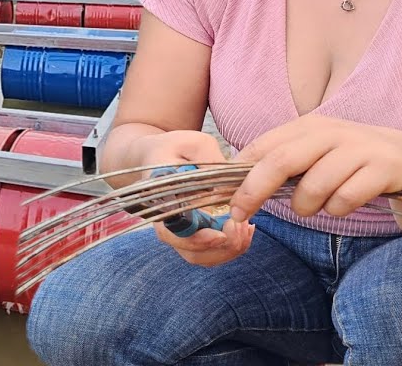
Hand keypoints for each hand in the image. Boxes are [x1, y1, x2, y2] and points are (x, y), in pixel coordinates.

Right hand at [131, 130, 254, 265]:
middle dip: (222, 249)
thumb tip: (228, 183)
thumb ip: (210, 160)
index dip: (197, 239)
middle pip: (190, 252)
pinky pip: (208, 252)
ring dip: (228, 251)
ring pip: (201, 257)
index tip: (221, 235)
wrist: (155, 156)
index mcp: (162, 199)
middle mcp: (166, 222)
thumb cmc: (174, 148)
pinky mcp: (190, 234)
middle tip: (244, 228)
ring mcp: (178, 232)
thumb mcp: (193, 143)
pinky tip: (244, 228)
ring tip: (247, 228)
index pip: (173, 230)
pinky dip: (229, 247)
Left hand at [229, 115, 401, 222]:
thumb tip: (235, 181)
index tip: (225, 198)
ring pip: (314, 187)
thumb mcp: (316, 153)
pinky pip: (346, 199)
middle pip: (281, 162)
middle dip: (254, 191)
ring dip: (306, 207)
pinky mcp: (384, 168)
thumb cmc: (351, 161)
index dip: (239, 174)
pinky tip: (343, 205)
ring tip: (314, 207)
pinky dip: (337, 210)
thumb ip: (281, 162)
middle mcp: (331, 132)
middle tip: (240, 215)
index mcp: (309, 125)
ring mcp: (359, 148)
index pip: (264, 146)